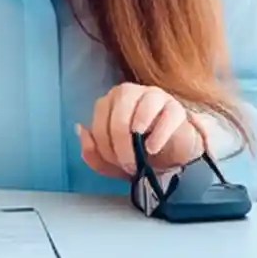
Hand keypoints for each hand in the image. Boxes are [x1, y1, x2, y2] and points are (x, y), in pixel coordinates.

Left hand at [78, 83, 204, 178]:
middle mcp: (129, 93)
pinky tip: (153, 148)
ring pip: (143, 106)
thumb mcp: (111, 161)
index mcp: (109, 102)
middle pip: (119, 112)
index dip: (105, 145)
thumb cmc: (137, 153)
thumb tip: (80, 129)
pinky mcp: (176, 107)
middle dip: (121, 142)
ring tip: (142, 153)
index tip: (116, 163)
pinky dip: (160, 134)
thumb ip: (91, 151)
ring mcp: (154, 97)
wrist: (173, 156)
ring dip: (139, 134)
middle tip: (129, 164)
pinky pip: (168, 115)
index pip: (100, 119)